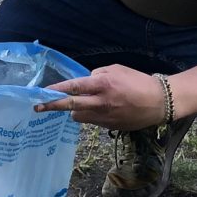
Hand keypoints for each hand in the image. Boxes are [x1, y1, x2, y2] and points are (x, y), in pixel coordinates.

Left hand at [33, 65, 170, 130]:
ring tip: (82, 103)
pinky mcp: (108, 127)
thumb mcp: (117, 70)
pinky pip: (91, 121)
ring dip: (75, 110)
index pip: (74, 87)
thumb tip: (85, 80)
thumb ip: (98, 74)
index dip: (57, 90)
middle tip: (38, 107)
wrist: (158, 103)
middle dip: (52, 106)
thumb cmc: (138, 81)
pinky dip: (89, 114)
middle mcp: (100, 102)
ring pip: (78, 116)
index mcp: (103, 84)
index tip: (43, 92)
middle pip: (70, 106)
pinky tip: (98, 109)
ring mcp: (104, 117)